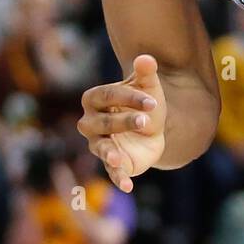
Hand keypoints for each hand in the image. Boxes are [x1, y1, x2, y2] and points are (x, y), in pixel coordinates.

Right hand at [77, 54, 166, 192]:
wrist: (153, 126)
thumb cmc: (143, 102)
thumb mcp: (148, 87)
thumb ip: (146, 72)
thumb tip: (146, 58)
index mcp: (94, 98)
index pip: (106, 95)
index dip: (128, 97)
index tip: (152, 100)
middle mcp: (90, 123)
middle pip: (103, 122)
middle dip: (124, 121)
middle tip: (145, 121)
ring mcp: (99, 144)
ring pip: (101, 148)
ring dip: (110, 153)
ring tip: (118, 159)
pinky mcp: (112, 163)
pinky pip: (112, 172)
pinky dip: (118, 179)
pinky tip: (127, 186)